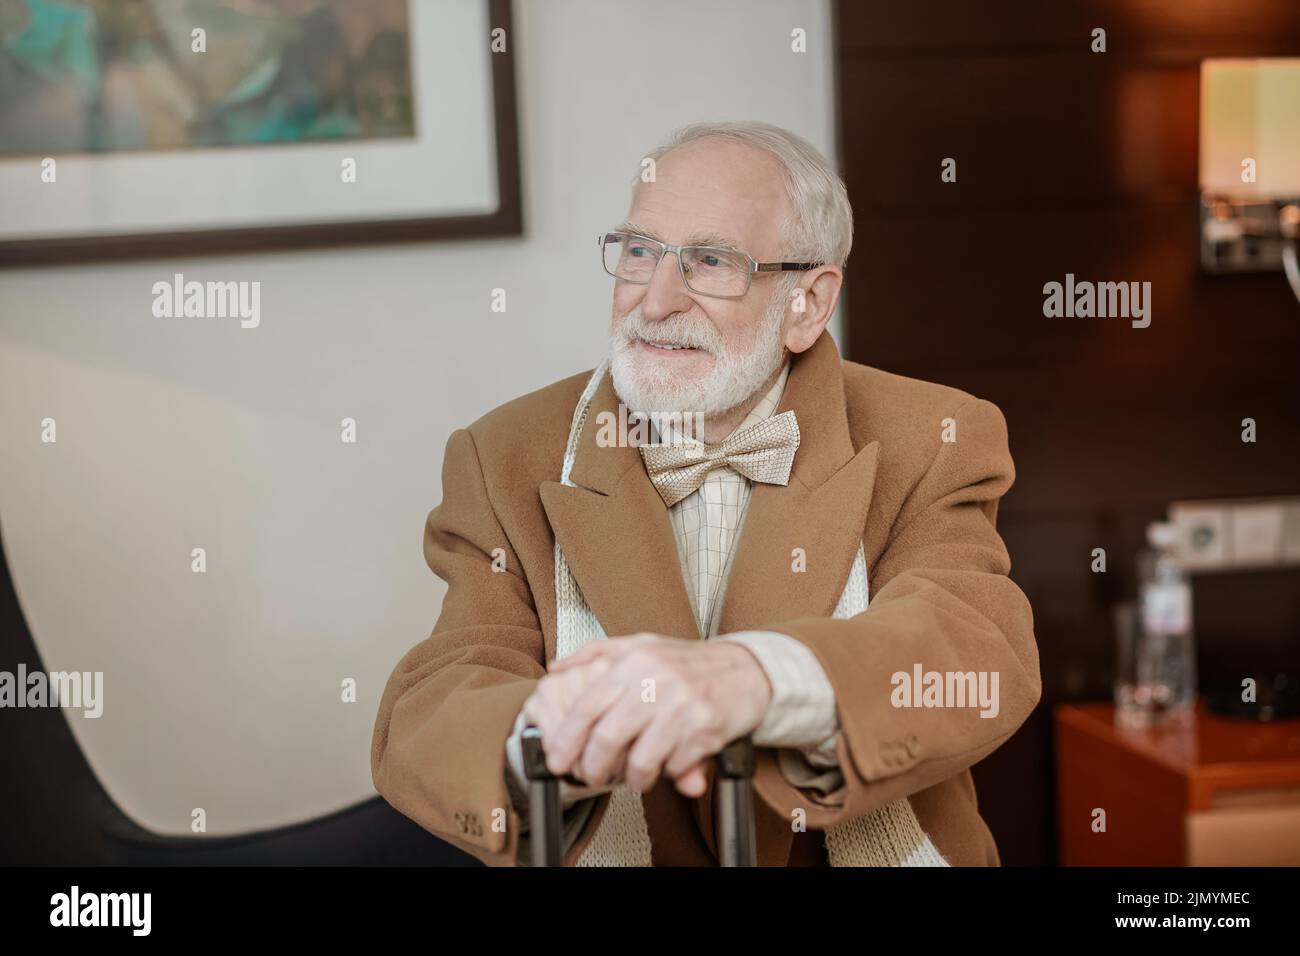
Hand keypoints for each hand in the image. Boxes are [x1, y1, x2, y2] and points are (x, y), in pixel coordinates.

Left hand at [523, 634, 771, 797]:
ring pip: (641, 760)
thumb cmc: (688, 663)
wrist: (745, 670)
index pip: (588, 705)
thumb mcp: (641, 644)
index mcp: (635, 660)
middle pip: (608, 738)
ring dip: (634, 778)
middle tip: (593, 776)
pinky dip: (668, 773)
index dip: (567, 739)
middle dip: (594, 767)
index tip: (557, 760)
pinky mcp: (706, 727)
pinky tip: (671, 762)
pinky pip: (674, 766)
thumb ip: (596, 652)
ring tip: (636, 775)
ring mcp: (683, 704)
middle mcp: (657, 680)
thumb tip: (556, 668)